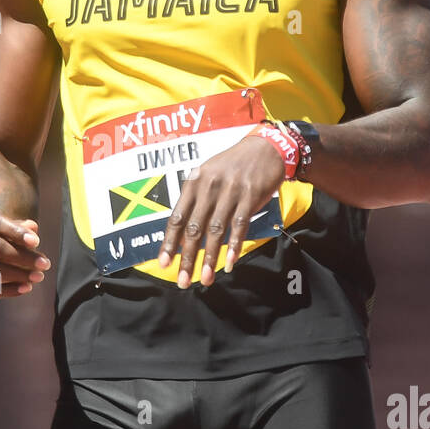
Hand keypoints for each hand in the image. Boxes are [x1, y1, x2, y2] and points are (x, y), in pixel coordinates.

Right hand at [0, 209, 51, 301]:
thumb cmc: (8, 236)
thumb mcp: (16, 228)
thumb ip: (24, 228)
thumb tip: (32, 228)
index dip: (16, 233)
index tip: (36, 242)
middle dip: (22, 257)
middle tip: (44, 264)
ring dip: (17, 275)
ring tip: (38, 277)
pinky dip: (6, 291)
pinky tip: (25, 288)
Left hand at [157, 134, 284, 288]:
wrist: (265, 148)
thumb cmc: (232, 166)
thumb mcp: (208, 176)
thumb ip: (196, 202)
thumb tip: (183, 235)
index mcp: (194, 183)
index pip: (177, 218)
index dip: (169, 243)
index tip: (164, 264)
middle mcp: (209, 187)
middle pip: (195, 228)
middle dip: (188, 258)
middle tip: (184, 281)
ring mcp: (230, 191)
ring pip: (216, 230)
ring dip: (210, 258)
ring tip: (205, 279)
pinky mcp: (250, 195)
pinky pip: (240, 225)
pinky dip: (234, 246)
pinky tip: (229, 263)